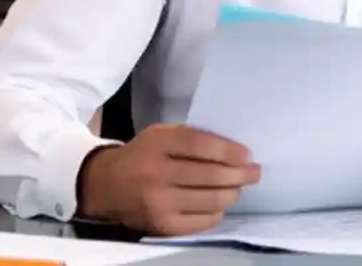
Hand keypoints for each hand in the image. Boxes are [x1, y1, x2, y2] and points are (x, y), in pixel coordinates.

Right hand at [76, 124, 259, 235]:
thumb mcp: (161, 135)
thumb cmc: (143, 155)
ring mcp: (159, 203)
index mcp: (157, 145)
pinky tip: (219, 204)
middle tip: (254, 172)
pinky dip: (217, 212)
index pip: (200, 145)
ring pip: (211, 199)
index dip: (228, 150)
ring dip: (233, 193)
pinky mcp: (163, 226)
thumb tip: (234, 150)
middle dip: (239, 174)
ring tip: (238, 187)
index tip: (246, 154)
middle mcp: (156, 174)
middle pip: (210, 175)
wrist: (107, 185)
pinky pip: (202, 220)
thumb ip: (191, 137)